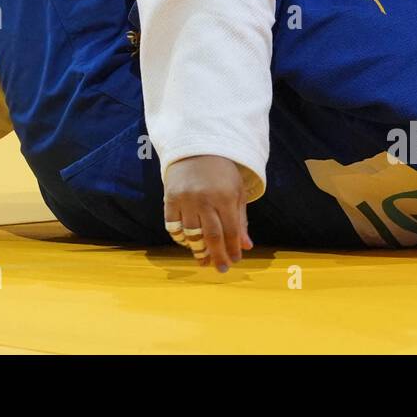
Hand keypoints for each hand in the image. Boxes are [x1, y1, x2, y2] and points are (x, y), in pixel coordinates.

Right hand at [163, 155, 252, 272]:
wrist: (195, 147)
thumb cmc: (221, 171)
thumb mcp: (236, 191)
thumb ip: (240, 219)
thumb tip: (246, 246)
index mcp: (226, 197)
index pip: (231, 231)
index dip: (233, 249)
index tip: (235, 260)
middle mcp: (205, 199)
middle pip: (212, 236)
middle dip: (218, 256)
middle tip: (221, 269)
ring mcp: (186, 199)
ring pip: (192, 234)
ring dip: (199, 250)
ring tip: (204, 260)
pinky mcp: (170, 198)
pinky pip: (173, 226)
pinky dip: (180, 237)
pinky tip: (188, 243)